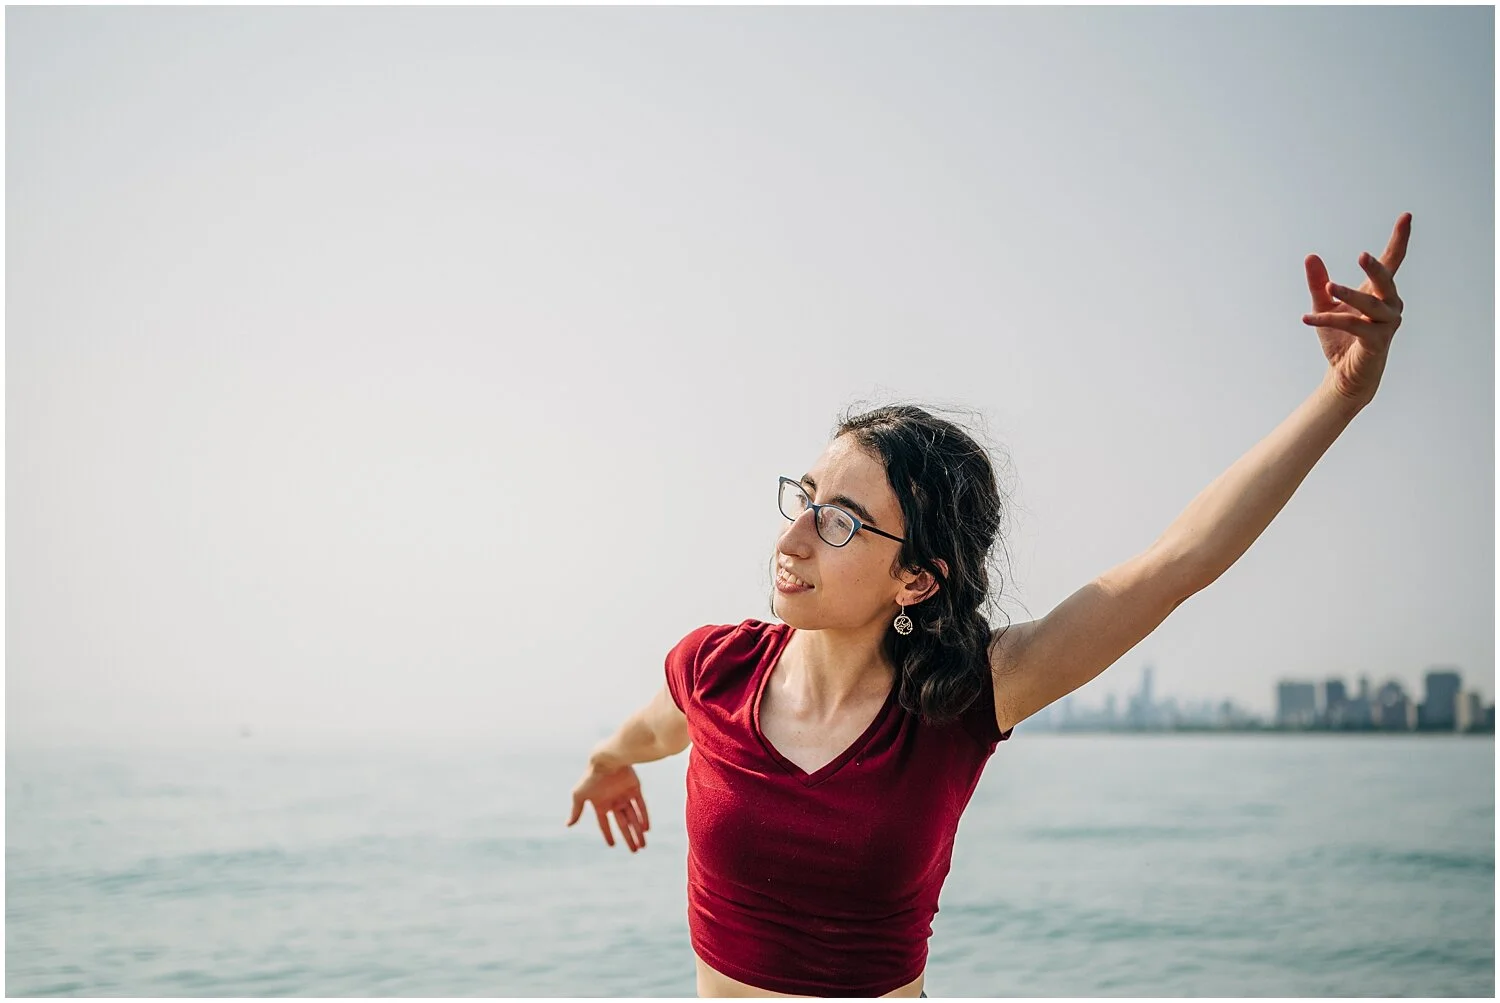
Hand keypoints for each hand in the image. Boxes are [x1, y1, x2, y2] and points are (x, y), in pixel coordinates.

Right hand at [567, 760, 650, 852]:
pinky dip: (644, 817)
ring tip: (642, 845)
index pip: (604, 823)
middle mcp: (613, 801)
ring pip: (633, 817)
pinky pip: (641, 806)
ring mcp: (625, 795)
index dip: (608, 834)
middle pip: (623, 824)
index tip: (612, 845)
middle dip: (629, 838)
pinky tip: (646, 829)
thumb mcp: (579, 795)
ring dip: (638, 831)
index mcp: (600, 804)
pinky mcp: (635, 788)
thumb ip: (576, 810)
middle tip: (635, 851)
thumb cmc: (591, 777)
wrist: (607, 759)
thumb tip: (567, 825)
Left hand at [1301, 212, 1411, 407]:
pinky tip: (1307, 318)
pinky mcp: (1377, 341)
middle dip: (1376, 267)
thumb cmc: (1340, 339)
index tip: (1406, 216)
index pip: (1393, 261)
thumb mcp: (1324, 306)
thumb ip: (1318, 283)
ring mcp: (1386, 323)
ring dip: (1349, 295)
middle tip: (1362, 255)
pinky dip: (1330, 320)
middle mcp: (1389, 305)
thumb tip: (1311, 256)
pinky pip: (1353, 325)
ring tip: (1330, 286)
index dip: (1400, 239)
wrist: (1345, 374)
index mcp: (1379, 292)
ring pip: (1371, 304)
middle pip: (1387, 280)